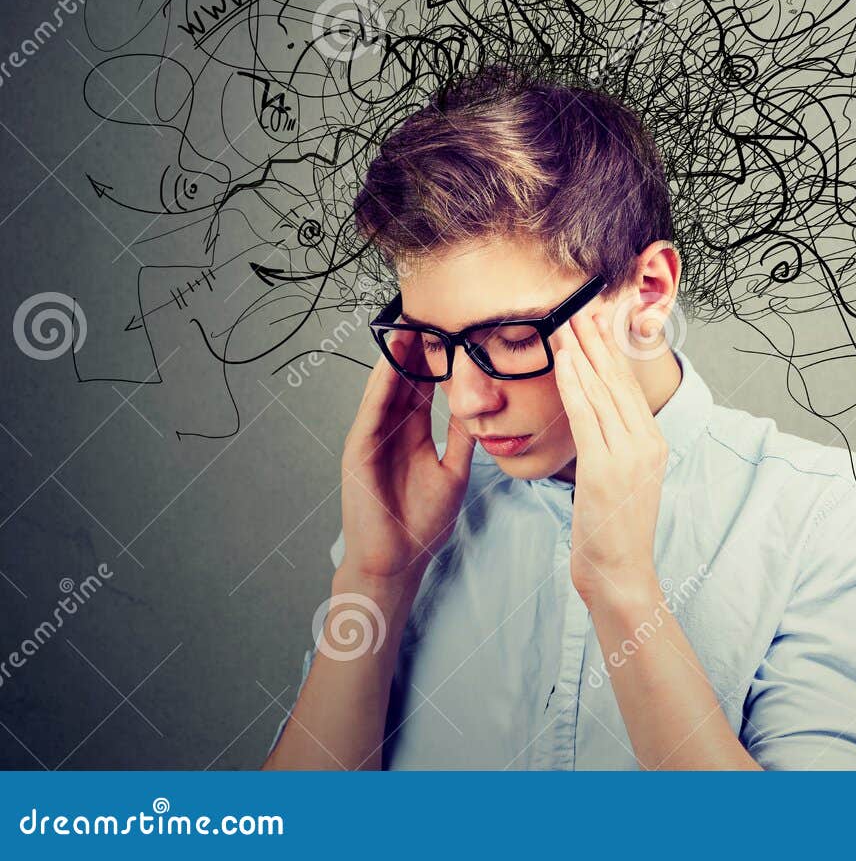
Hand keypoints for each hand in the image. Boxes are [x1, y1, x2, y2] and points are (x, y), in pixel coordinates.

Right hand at [339, 334, 475, 586]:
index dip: (436, 358)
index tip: (452, 328)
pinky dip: (381, 385)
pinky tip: (392, 363)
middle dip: (415, 346)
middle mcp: (391, 430)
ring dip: (397, 357)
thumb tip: (481, 404)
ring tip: (411, 323)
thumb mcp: (454, 470)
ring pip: (386, 387)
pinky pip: (372, 410)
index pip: (424, 386)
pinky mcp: (358, 450)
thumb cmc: (422, 522)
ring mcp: (372, 437)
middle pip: (404, 378)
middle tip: (431, 310)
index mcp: (413, 434)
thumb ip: (463, 436)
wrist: (398, 561)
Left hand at [553, 306, 668, 607]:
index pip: (629, 385)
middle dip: (598, 339)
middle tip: (582, 304)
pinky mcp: (604, 468)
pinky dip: (573, 383)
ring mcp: (628, 454)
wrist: (621, 574)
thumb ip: (617, 445)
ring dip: (581, 351)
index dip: (611, 348)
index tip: (598, 319)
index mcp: (653, 442)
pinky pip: (586, 415)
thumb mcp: (623, 479)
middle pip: (618, 380)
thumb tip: (599, 417)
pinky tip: (562, 359)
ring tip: (566, 321)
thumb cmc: (614, 532)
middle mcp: (646, 442)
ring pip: (601, 391)